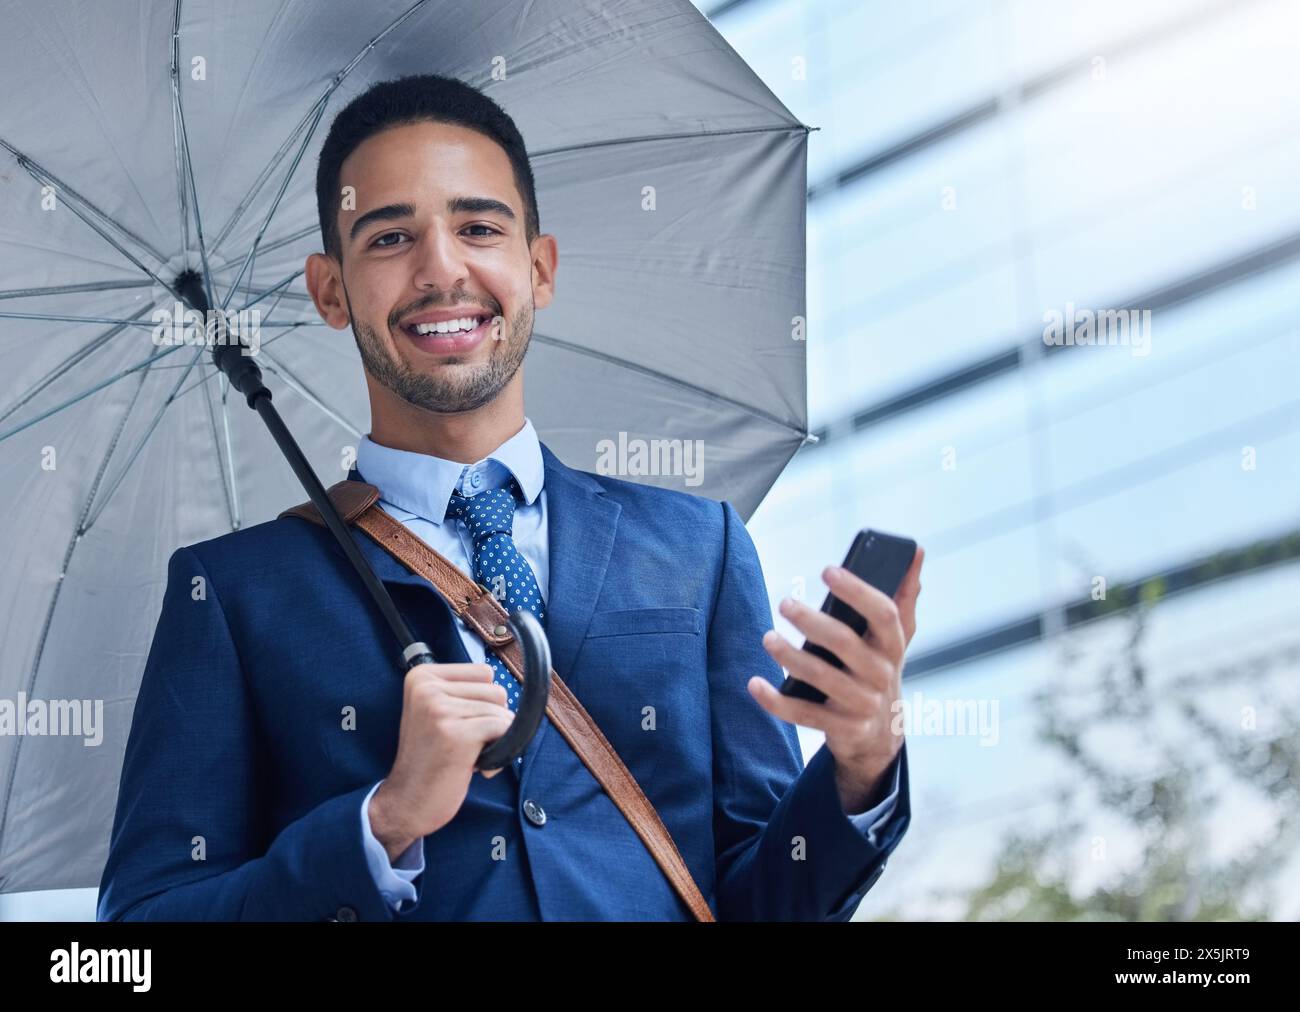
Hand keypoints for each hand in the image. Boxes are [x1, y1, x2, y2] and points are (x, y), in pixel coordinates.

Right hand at [369, 661, 514, 862]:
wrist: (407, 801)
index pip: (483, 672)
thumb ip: (464, 692)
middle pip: (496, 691)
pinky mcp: (456, 734)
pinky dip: (501, 752)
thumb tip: (506, 686)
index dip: (482, 702)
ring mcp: (440, 710)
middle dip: (490, 720)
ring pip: (503, 712)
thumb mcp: (437, 711)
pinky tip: (475, 766)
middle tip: (462, 744)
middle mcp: (427, 688)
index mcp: (422, 676)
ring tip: (466, 755)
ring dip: (495, 739)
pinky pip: (504, 729)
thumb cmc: (431, 758)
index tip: (459, 724)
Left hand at [748, 547, 923, 813]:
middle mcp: (881, 675)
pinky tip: (755, 683)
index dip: (856, 590)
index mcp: (893, 645)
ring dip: (790, 657)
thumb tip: (916, 550)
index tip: (827, 571)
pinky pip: (804, 714)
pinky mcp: (841, 728)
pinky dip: (776, 701)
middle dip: (812, 622)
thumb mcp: (896, 637)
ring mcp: (862, 704)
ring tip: (768, 638)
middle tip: (785, 604)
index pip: (883, 613)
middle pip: (844, 643)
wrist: (880, 736)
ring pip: (822, 678)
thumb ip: (904, 596)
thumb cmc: (879, 671)